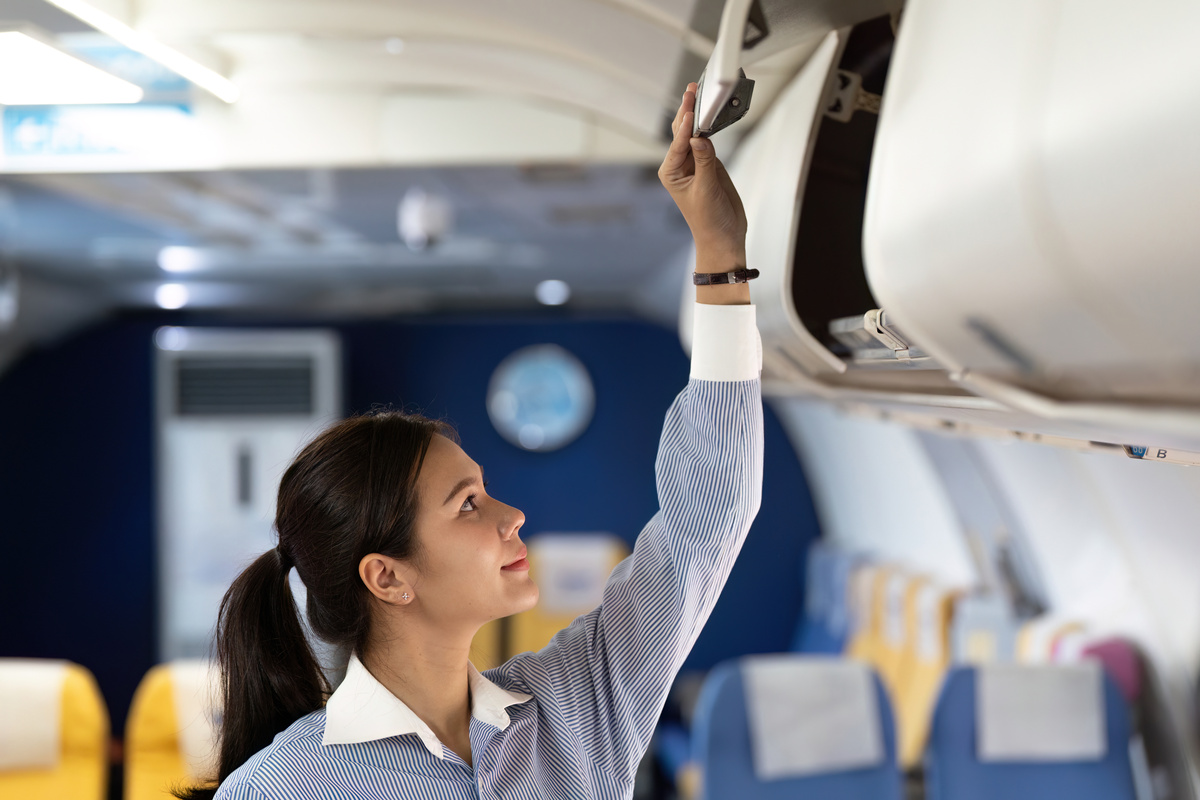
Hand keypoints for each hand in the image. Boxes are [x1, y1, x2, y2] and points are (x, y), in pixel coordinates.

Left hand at [658, 83, 748, 270]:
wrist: (723, 235)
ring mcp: (695, 162)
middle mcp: (680, 164)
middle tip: (692, 89)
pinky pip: (709, 140)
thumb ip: (705, 162)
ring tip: (700, 93)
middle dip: (687, 110)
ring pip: (695, 132)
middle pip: (682, 131)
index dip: (685, 126)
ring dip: (699, 114)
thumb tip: (700, 137)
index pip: (678, 143)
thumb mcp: (706, 190)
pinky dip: (711, 126)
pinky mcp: (709, 162)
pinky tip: (713, 112)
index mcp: (671, 172)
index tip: (691, 110)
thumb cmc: (708, 220)